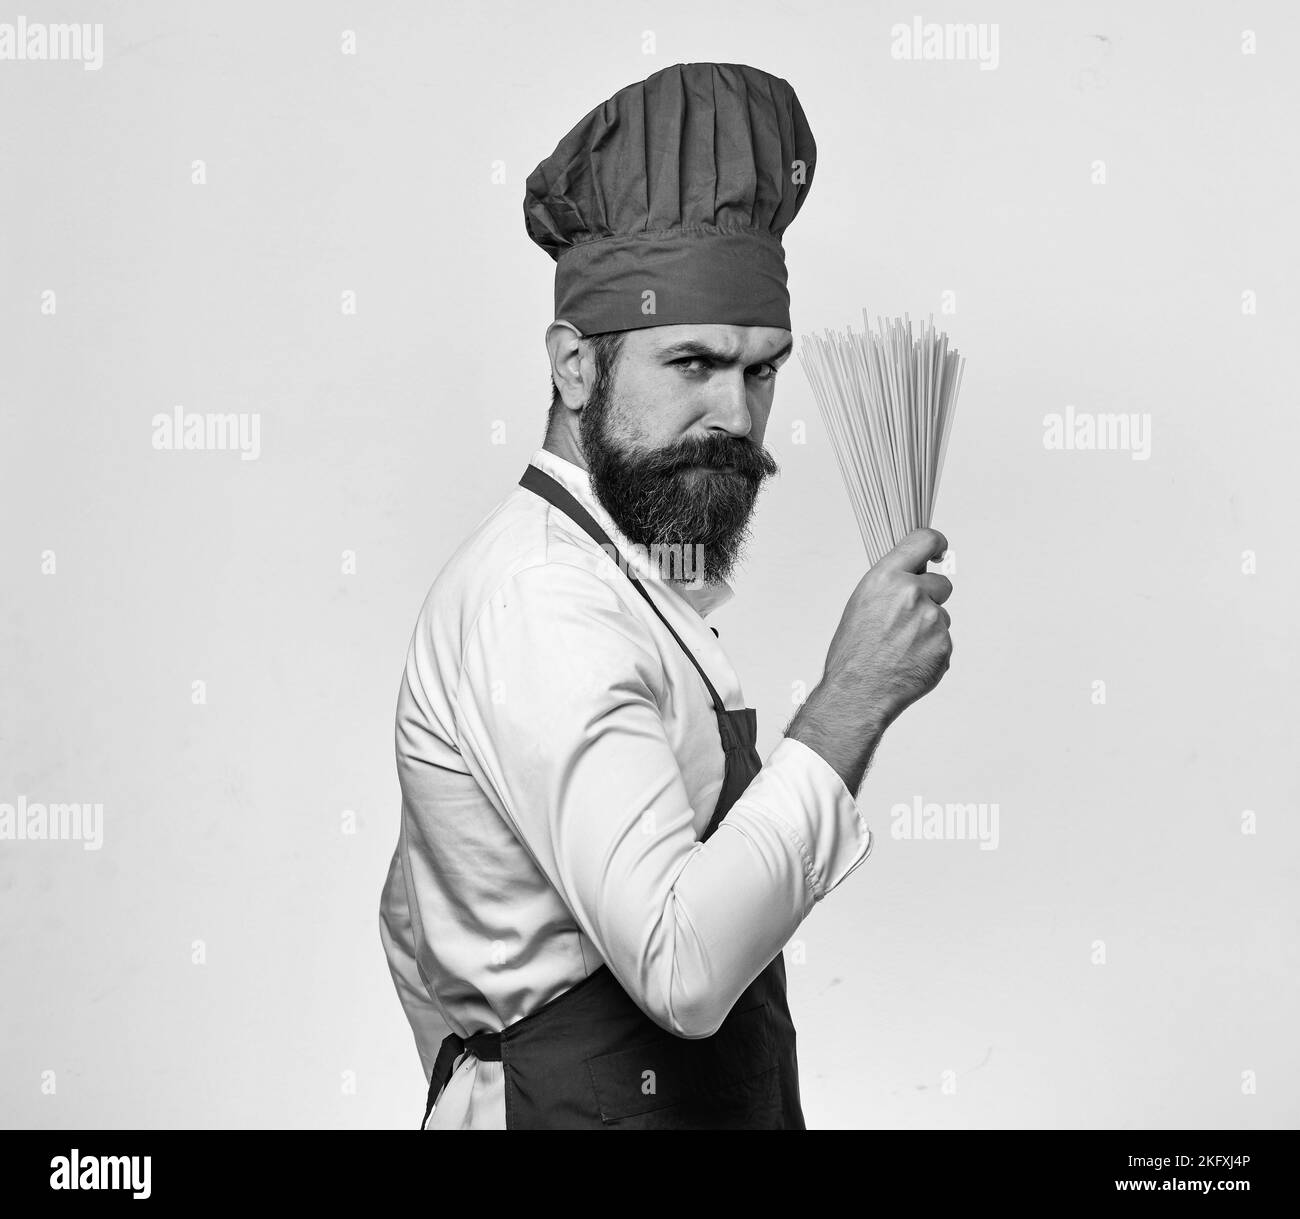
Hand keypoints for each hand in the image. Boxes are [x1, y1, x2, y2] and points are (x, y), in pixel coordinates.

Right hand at [820, 527, 953, 727]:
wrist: (858, 692)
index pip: (924, 540)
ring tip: (900, 648)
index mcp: (886, 578)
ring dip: (928, 628)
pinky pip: (943, 641)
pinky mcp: (944, 644)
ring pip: (941, 616)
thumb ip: (891, 585)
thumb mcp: (862, 604)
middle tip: (906, 621)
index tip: (940, 550)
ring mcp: (932, 620)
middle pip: (942, 583)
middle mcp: (912, 593)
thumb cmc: (853, 652)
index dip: (936, 543)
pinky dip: (931, 650)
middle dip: (931, 598)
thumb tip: (913, 576)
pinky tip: (908, 661)